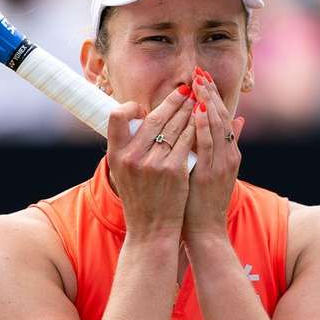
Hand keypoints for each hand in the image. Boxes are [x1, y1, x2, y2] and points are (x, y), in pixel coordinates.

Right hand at [107, 85, 197, 240]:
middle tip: (185, 89)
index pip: (116, 117)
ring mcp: (152, 164)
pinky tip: (203, 119)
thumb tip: (140, 118)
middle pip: (153, 118)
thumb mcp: (123, 173)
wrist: (151, 230)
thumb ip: (128, 147)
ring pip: (174, 126)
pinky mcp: (173, 170)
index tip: (145, 107)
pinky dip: (195, 127)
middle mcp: (131, 157)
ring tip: (197, 99)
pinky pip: (187, 141)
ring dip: (188, 109)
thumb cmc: (139, 199)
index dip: (131, 107)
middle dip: (172, 101)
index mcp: (116, 155)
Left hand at [183, 68, 246, 246]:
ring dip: (208, 103)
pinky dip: (205, 127)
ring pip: (217, 127)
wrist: (205, 231)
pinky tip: (198, 111)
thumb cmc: (202, 202)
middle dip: (210, 93)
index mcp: (229, 153)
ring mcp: (221, 164)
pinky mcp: (211, 173)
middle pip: (222, 116)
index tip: (202, 78)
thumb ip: (223, 146)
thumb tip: (237, 121)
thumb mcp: (215, 171)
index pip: (222, 117)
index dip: (213, 96)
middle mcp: (228, 156)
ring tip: (199, 84)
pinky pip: (208, 145)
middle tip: (199, 72)